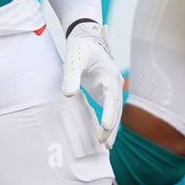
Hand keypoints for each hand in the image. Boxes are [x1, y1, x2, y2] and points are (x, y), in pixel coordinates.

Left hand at [60, 21, 122, 145]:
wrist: (86, 39)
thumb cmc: (80, 48)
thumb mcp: (74, 59)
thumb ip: (71, 76)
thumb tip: (69, 94)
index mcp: (109, 75)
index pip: (112, 98)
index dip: (109, 113)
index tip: (106, 128)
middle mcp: (114, 83)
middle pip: (116, 109)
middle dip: (112, 127)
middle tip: (105, 144)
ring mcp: (111, 88)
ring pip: (115, 111)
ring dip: (112, 128)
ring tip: (106, 146)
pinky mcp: (105, 91)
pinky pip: (109, 110)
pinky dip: (108, 122)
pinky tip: (103, 136)